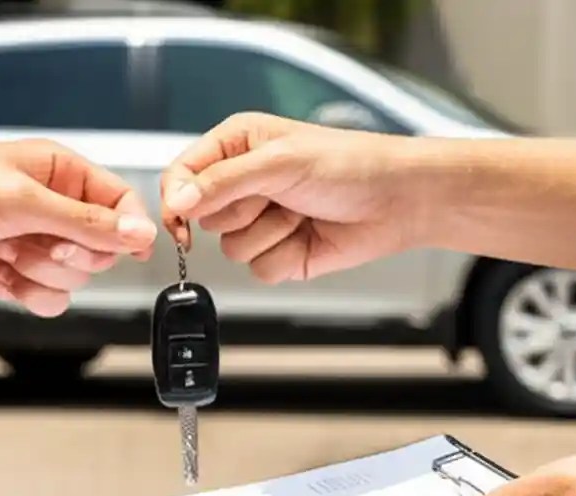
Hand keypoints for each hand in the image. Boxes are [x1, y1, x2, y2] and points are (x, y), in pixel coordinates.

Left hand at [0, 139, 157, 316]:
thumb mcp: (21, 199)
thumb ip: (86, 221)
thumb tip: (139, 233)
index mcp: (59, 172)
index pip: (119, 202)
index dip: (130, 227)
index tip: (133, 249)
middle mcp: (50, 208)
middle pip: (103, 247)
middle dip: (74, 252)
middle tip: (41, 240)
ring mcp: (32, 244)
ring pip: (77, 276)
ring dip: (44, 272)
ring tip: (6, 251)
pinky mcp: (13, 277)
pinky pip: (51, 299)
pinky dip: (31, 295)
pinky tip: (2, 276)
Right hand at [160, 113, 419, 282]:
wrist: (397, 200)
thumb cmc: (349, 164)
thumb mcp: (280, 162)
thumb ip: (224, 181)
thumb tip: (180, 200)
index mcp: (236, 145)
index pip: (182, 174)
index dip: (179, 198)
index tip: (183, 216)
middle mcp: (243, 184)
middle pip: (205, 218)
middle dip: (243, 211)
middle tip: (280, 194)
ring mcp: (261, 221)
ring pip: (231, 248)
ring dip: (270, 233)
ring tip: (301, 211)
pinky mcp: (278, 253)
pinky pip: (259, 269)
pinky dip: (286, 255)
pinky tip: (309, 233)